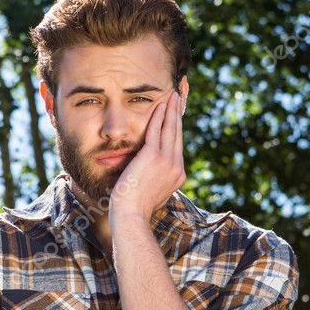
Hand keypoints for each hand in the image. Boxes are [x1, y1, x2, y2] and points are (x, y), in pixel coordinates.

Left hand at [108, 90, 186, 220]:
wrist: (131, 215)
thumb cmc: (135, 208)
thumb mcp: (152, 193)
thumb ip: (156, 181)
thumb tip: (152, 176)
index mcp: (177, 175)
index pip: (177, 147)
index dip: (176, 129)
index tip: (176, 116)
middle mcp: (176, 167)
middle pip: (177, 134)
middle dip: (177, 114)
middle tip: (178, 97)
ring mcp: (167, 161)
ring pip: (170, 129)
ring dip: (171, 109)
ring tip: (172, 95)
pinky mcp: (153, 156)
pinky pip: (156, 130)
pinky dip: (158, 116)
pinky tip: (159, 104)